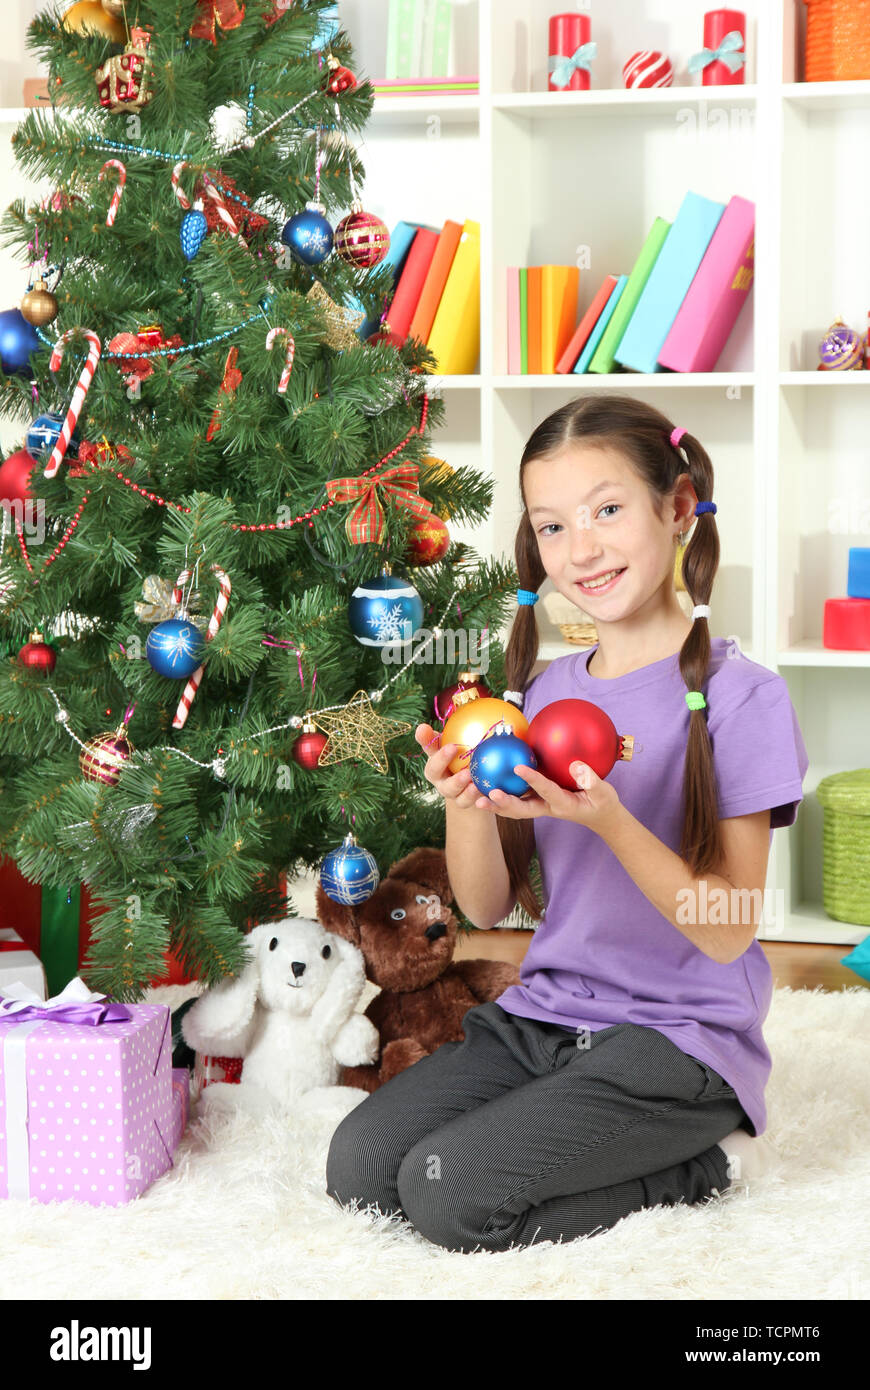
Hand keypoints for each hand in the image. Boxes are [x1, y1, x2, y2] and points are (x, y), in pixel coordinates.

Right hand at [414, 723, 486, 810]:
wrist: (473, 784)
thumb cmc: (464, 757)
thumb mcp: (460, 742)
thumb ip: (460, 729)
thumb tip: (466, 703)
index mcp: (434, 761)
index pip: (427, 747)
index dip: (426, 739)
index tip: (428, 728)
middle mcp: (438, 778)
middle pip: (433, 770)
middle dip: (441, 759)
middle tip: (452, 748)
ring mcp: (450, 792)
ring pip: (452, 791)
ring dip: (460, 785)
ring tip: (470, 777)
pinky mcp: (463, 802)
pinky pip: (468, 801)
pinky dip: (475, 797)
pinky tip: (485, 789)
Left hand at [472, 757, 622, 834]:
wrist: (600, 818)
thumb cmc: (603, 803)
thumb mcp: (604, 793)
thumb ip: (591, 780)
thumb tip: (576, 765)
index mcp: (564, 805)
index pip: (546, 791)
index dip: (533, 780)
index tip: (518, 767)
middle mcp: (548, 808)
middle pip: (522, 809)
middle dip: (505, 803)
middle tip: (488, 795)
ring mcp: (541, 808)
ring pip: (516, 808)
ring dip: (496, 805)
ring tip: (476, 799)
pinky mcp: (538, 803)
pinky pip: (518, 801)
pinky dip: (502, 797)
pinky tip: (487, 787)